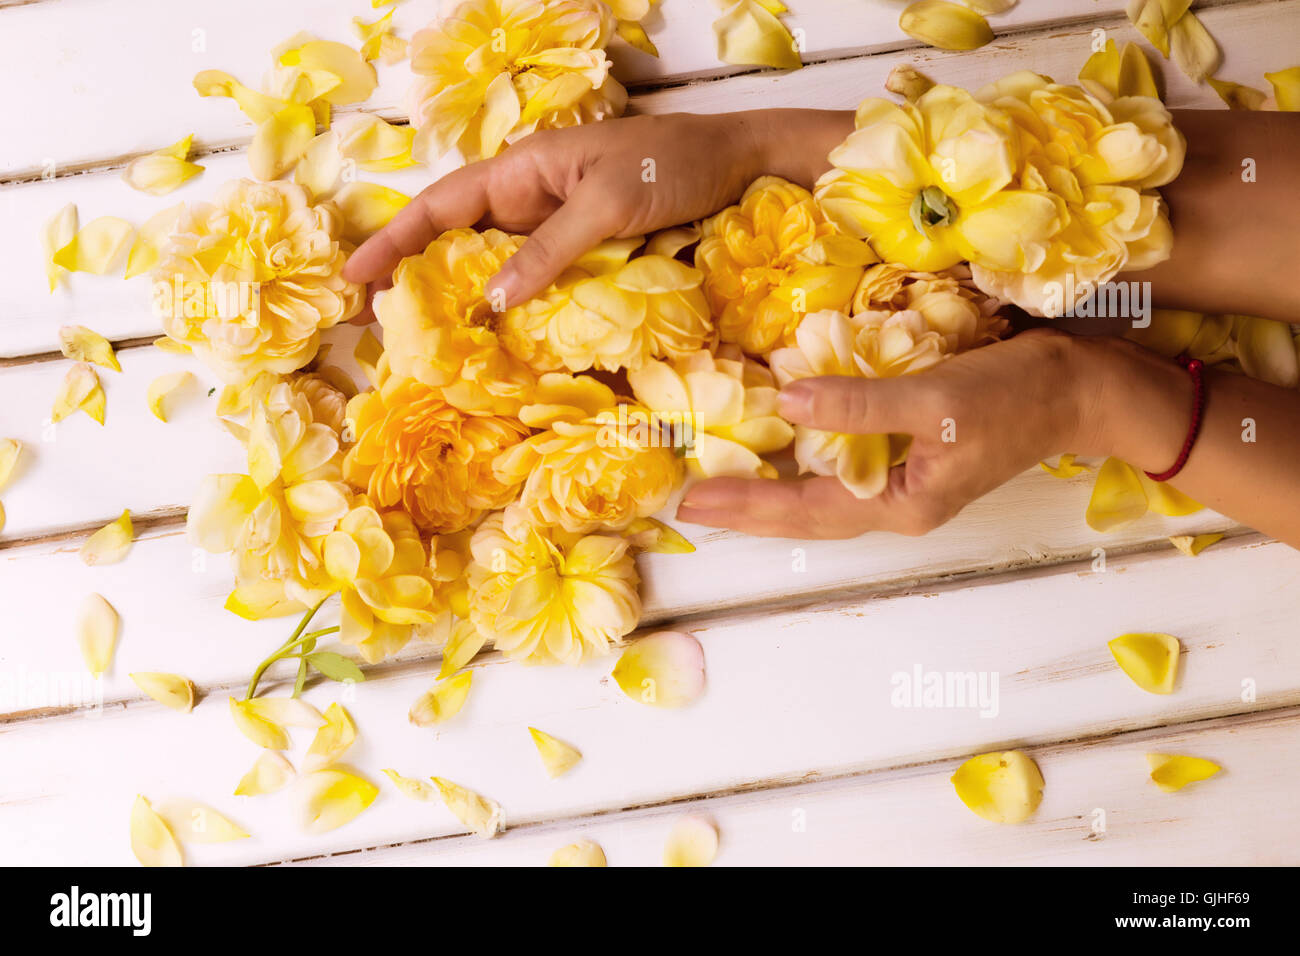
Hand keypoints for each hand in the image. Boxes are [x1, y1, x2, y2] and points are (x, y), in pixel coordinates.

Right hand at [343, 112, 771, 305]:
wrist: (736, 166)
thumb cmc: (672, 166)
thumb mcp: (609, 204)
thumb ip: (551, 250)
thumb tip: (492, 301)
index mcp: (523, 171)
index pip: (442, 205)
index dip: (395, 240)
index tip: (354, 277)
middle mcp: (530, 201)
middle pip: (458, 242)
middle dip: (418, 281)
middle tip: (383, 330)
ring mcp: (556, 232)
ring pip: (495, 270)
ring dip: (464, 306)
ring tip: (429, 349)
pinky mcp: (584, 257)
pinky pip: (537, 286)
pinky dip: (514, 313)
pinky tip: (499, 346)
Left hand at [676, 330, 1091, 538]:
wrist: (1081, 391)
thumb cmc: (1016, 396)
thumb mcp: (935, 399)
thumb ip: (861, 405)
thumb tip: (788, 404)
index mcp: (899, 504)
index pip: (803, 510)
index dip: (745, 506)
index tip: (691, 504)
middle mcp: (896, 504)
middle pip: (805, 514)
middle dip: (748, 509)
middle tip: (689, 503)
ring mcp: (905, 483)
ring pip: (822, 496)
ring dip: (772, 490)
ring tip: (722, 483)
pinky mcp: (913, 455)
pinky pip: (845, 466)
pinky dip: (807, 461)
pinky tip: (784, 445)